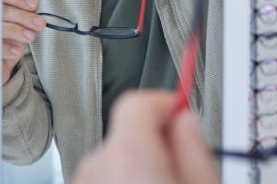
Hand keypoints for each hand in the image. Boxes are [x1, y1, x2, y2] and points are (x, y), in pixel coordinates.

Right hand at [1, 0, 47, 84]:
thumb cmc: (8, 38)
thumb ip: (24, 14)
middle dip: (23, 17)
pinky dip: (6, 48)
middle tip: (39, 24)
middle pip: (0, 11)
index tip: (34, 5)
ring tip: (30, 37)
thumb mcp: (18, 24)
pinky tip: (17, 50)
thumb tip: (34, 11)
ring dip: (16, 31)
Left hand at [73, 91, 219, 183]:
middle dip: (154, 141)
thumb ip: (194, 146)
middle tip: (180, 163)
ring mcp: (83, 182)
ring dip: (137, 167)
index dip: (163, 102)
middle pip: (127, 133)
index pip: (136, 101)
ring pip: (115, 160)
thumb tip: (186, 121)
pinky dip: (121, 182)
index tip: (181, 113)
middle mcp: (97, 166)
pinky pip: (103, 178)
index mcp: (130, 155)